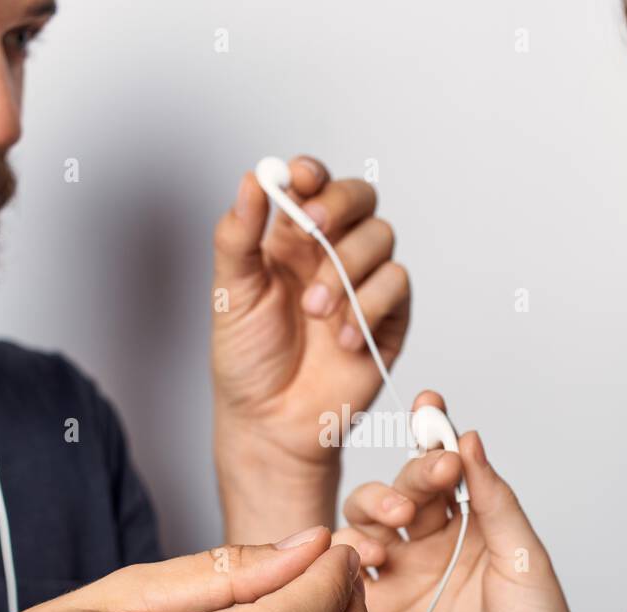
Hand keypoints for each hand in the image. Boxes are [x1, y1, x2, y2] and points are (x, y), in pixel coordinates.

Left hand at [210, 155, 410, 470]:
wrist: (272, 422)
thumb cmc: (248, 360)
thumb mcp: (229, 293)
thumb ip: (238, 236)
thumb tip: (251, 180)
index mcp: (290, 239)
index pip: (312, 186)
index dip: (312, 174)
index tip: (300, 178)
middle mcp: (331, 253)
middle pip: (359, 198)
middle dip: (340, 205)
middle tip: (314, 231)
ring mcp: (363, 283)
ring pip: (381, 238)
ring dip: (346, 268)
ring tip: (315, 312)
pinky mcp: (389, 317)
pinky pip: (397, 286)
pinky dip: (370, 306)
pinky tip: (342, 337)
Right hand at [334, 392, 589, 611]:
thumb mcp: (526, 559)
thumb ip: (494, 499)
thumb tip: (471, 439)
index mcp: (475, 526)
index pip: (447, 466)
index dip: (434, 433)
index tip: (430, 406)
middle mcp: (433, 544)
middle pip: (401, 486)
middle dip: (407, 475)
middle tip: (425, 488)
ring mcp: (401, 575)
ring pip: (365, 519)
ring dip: (374, 507)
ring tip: (396, 524)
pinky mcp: (375, 610)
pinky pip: (344, 570)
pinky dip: (346, 552)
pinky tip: (369, 557)